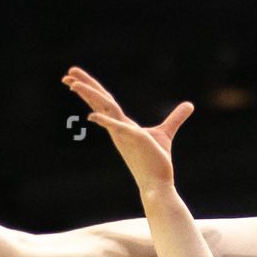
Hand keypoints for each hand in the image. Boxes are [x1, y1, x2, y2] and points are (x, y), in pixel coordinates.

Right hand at [63, 65, 193, 192]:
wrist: (159, 183)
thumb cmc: (158, 162)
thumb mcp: (167, 132)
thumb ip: (176, 118)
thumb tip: (189, 105)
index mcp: (122, 125)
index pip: (105, 101)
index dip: (93, 88)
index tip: (78, 76)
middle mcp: (118, 128)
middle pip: (99, 101)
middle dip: (84, 86)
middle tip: (68, 72)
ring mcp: (123, 134)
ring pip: (104, 109)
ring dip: (89, 96)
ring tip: (73, 84)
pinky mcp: (132, 140)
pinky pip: (116, 128)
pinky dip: (105, 121)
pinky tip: (93, 116)